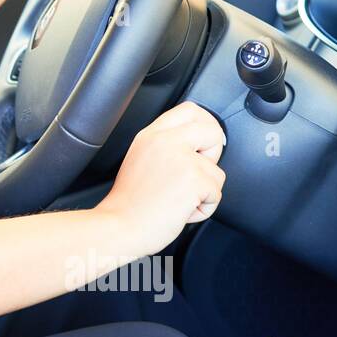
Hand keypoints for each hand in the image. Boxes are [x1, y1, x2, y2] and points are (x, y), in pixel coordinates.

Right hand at [97, 101, 226, 251]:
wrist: (119, 227)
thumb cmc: (129, 203)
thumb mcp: (141, 159)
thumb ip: (165, 146)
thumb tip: (196, 146)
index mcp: (151, 134)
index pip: (190, 110)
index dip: (205, 125)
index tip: (204, 144)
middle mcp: (165, 141)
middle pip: (212, 130)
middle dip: (214, 154)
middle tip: (196, 173)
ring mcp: (181, 159)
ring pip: (217, 171)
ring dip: (204, 191)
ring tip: (178, 200)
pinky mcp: (193, 180)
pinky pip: (216, 194)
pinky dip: (203, 208)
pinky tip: (181, 210)